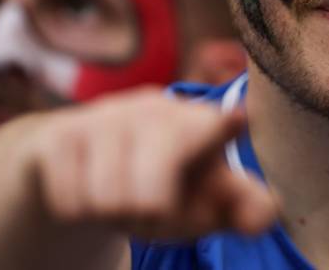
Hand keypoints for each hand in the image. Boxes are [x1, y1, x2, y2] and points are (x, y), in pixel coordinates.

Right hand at [18, 87, 277, 239]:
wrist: (68, 165)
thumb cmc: (150, 183)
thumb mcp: (200, 199)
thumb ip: (240, 208)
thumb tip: (268, 212)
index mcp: (200, 122)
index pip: (219, 125)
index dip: (224, 128)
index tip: (235, 122)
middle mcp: (157, 108)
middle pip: (154, 197)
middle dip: (150, 220)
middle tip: (148, 209)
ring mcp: (107, 115)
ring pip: (109, 200)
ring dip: (111, 213)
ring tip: (115, 196)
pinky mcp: (60, 134)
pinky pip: (69, 199)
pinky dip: (75, 209)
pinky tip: (83, 188)